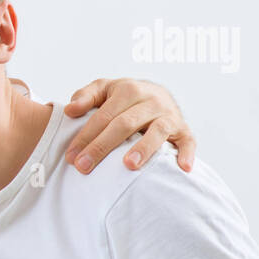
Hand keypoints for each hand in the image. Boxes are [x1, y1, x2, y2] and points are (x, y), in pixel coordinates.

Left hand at [63, 78, 195, 173]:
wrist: (157, 94)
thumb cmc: (123, 97)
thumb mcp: (103, 89)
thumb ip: (85, 96)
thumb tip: (70, 110)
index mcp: (129, 89)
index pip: (104, 116)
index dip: (85, 136)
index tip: (71, 157)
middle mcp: (151, 100)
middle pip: (125, 125)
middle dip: (102, 146)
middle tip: (84, 167)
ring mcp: (170, 115)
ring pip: (157, 131)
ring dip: (144, 148)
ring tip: (128, 165)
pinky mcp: (184, 130)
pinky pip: (188, 142)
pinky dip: (186, 154)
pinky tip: (182, 168)